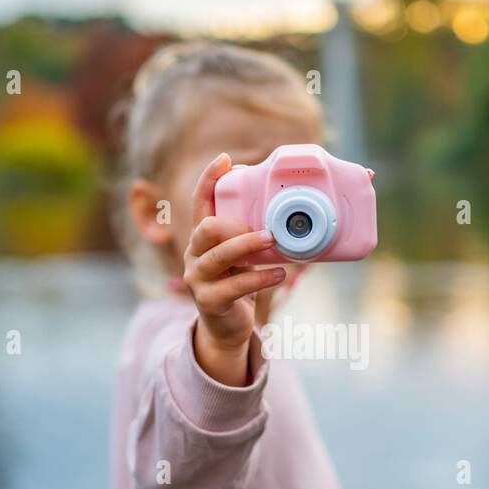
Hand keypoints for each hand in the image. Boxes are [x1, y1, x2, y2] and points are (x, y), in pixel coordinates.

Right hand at [183, 152, 286, 385]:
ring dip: (247, 245)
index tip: (224, 159)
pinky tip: (279, 274)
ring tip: (273, 240)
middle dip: (235, 222)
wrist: (226, 328)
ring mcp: (198, 279)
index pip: (200, 202)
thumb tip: (294, 211)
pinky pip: (234, 286)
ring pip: (218, 255)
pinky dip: (260, 278)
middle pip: (206, 227)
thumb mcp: (244, 256)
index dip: (209, 179)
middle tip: (265, 228)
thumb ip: (255, 234)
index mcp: (203, 238)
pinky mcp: (209, 301)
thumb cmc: (239, 284)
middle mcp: (194, 254)